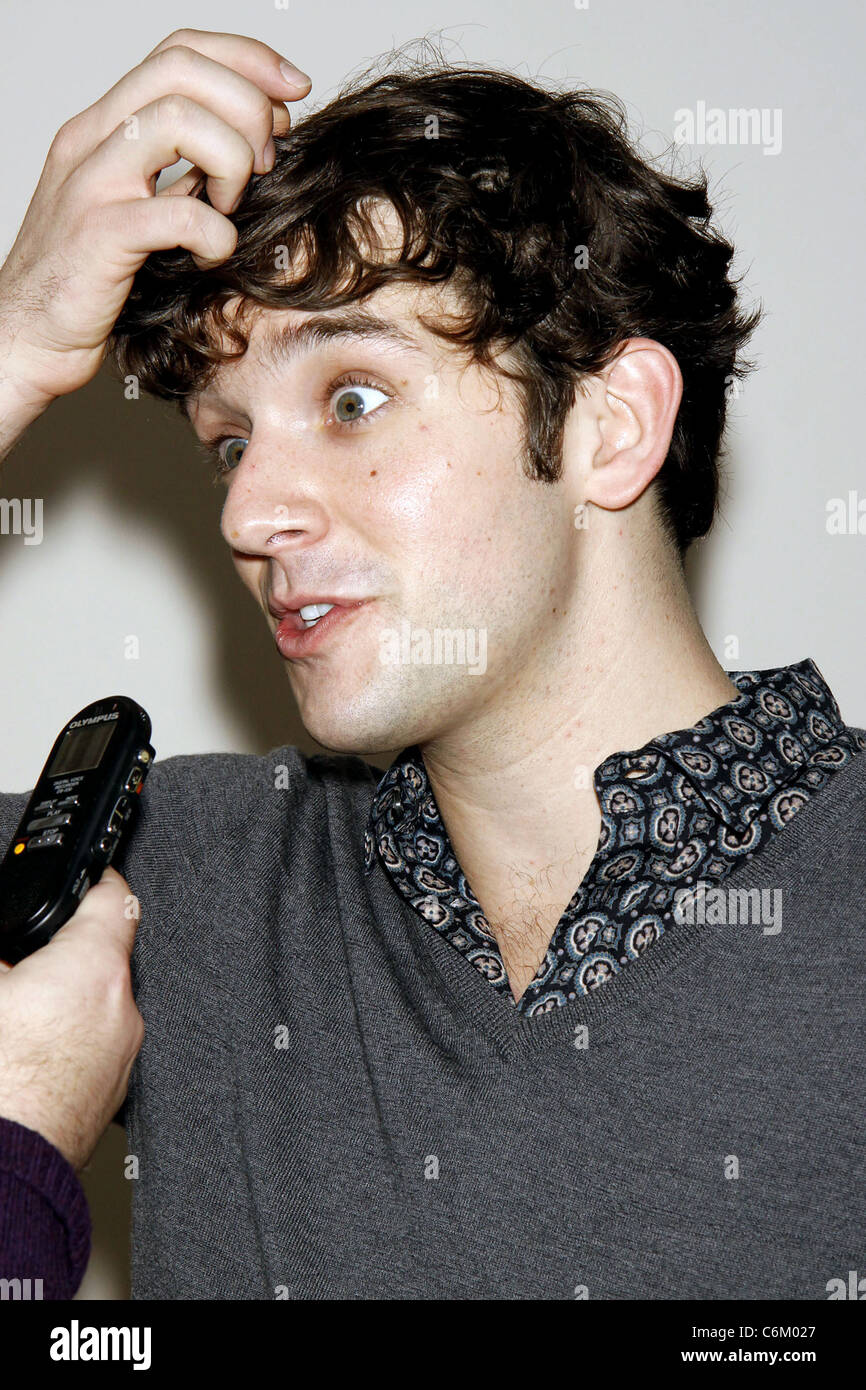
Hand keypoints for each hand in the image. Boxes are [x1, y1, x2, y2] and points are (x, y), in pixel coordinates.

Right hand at [0, 28, 310, 406]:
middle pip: (183, 70)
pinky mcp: (100, 237)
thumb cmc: (89, 278)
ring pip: (179, 119)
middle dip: (246, 105)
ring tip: (231, 205)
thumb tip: (256, 144)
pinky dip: (216, 233)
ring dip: (231, 160)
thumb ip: (183, 168)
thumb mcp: (139, 204)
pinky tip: (213, 254)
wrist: (29, 334)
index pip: (180, 52)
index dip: (247, 60)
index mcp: (105, 125)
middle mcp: (93, 141)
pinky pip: (179, 212)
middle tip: (265, 159)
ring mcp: (93, 185)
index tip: (292, 91)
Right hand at [0, 866, 144, 1170]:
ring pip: (93, 1006)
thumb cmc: (1, 1084)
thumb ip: (0, 944)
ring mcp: (120, 1056)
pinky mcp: (109, 1095)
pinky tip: (27, 1056)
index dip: (94, 878)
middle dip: (58, 954)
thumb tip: (2, 936)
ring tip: (16, 1018)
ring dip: (59, 1002)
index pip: (113, 895)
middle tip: (18, 963)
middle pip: (99, 955)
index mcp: (94, 967)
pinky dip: (65, 1042)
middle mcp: (121, 1008)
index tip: (81, 872)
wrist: (4, 1167)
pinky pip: (92, 1048)